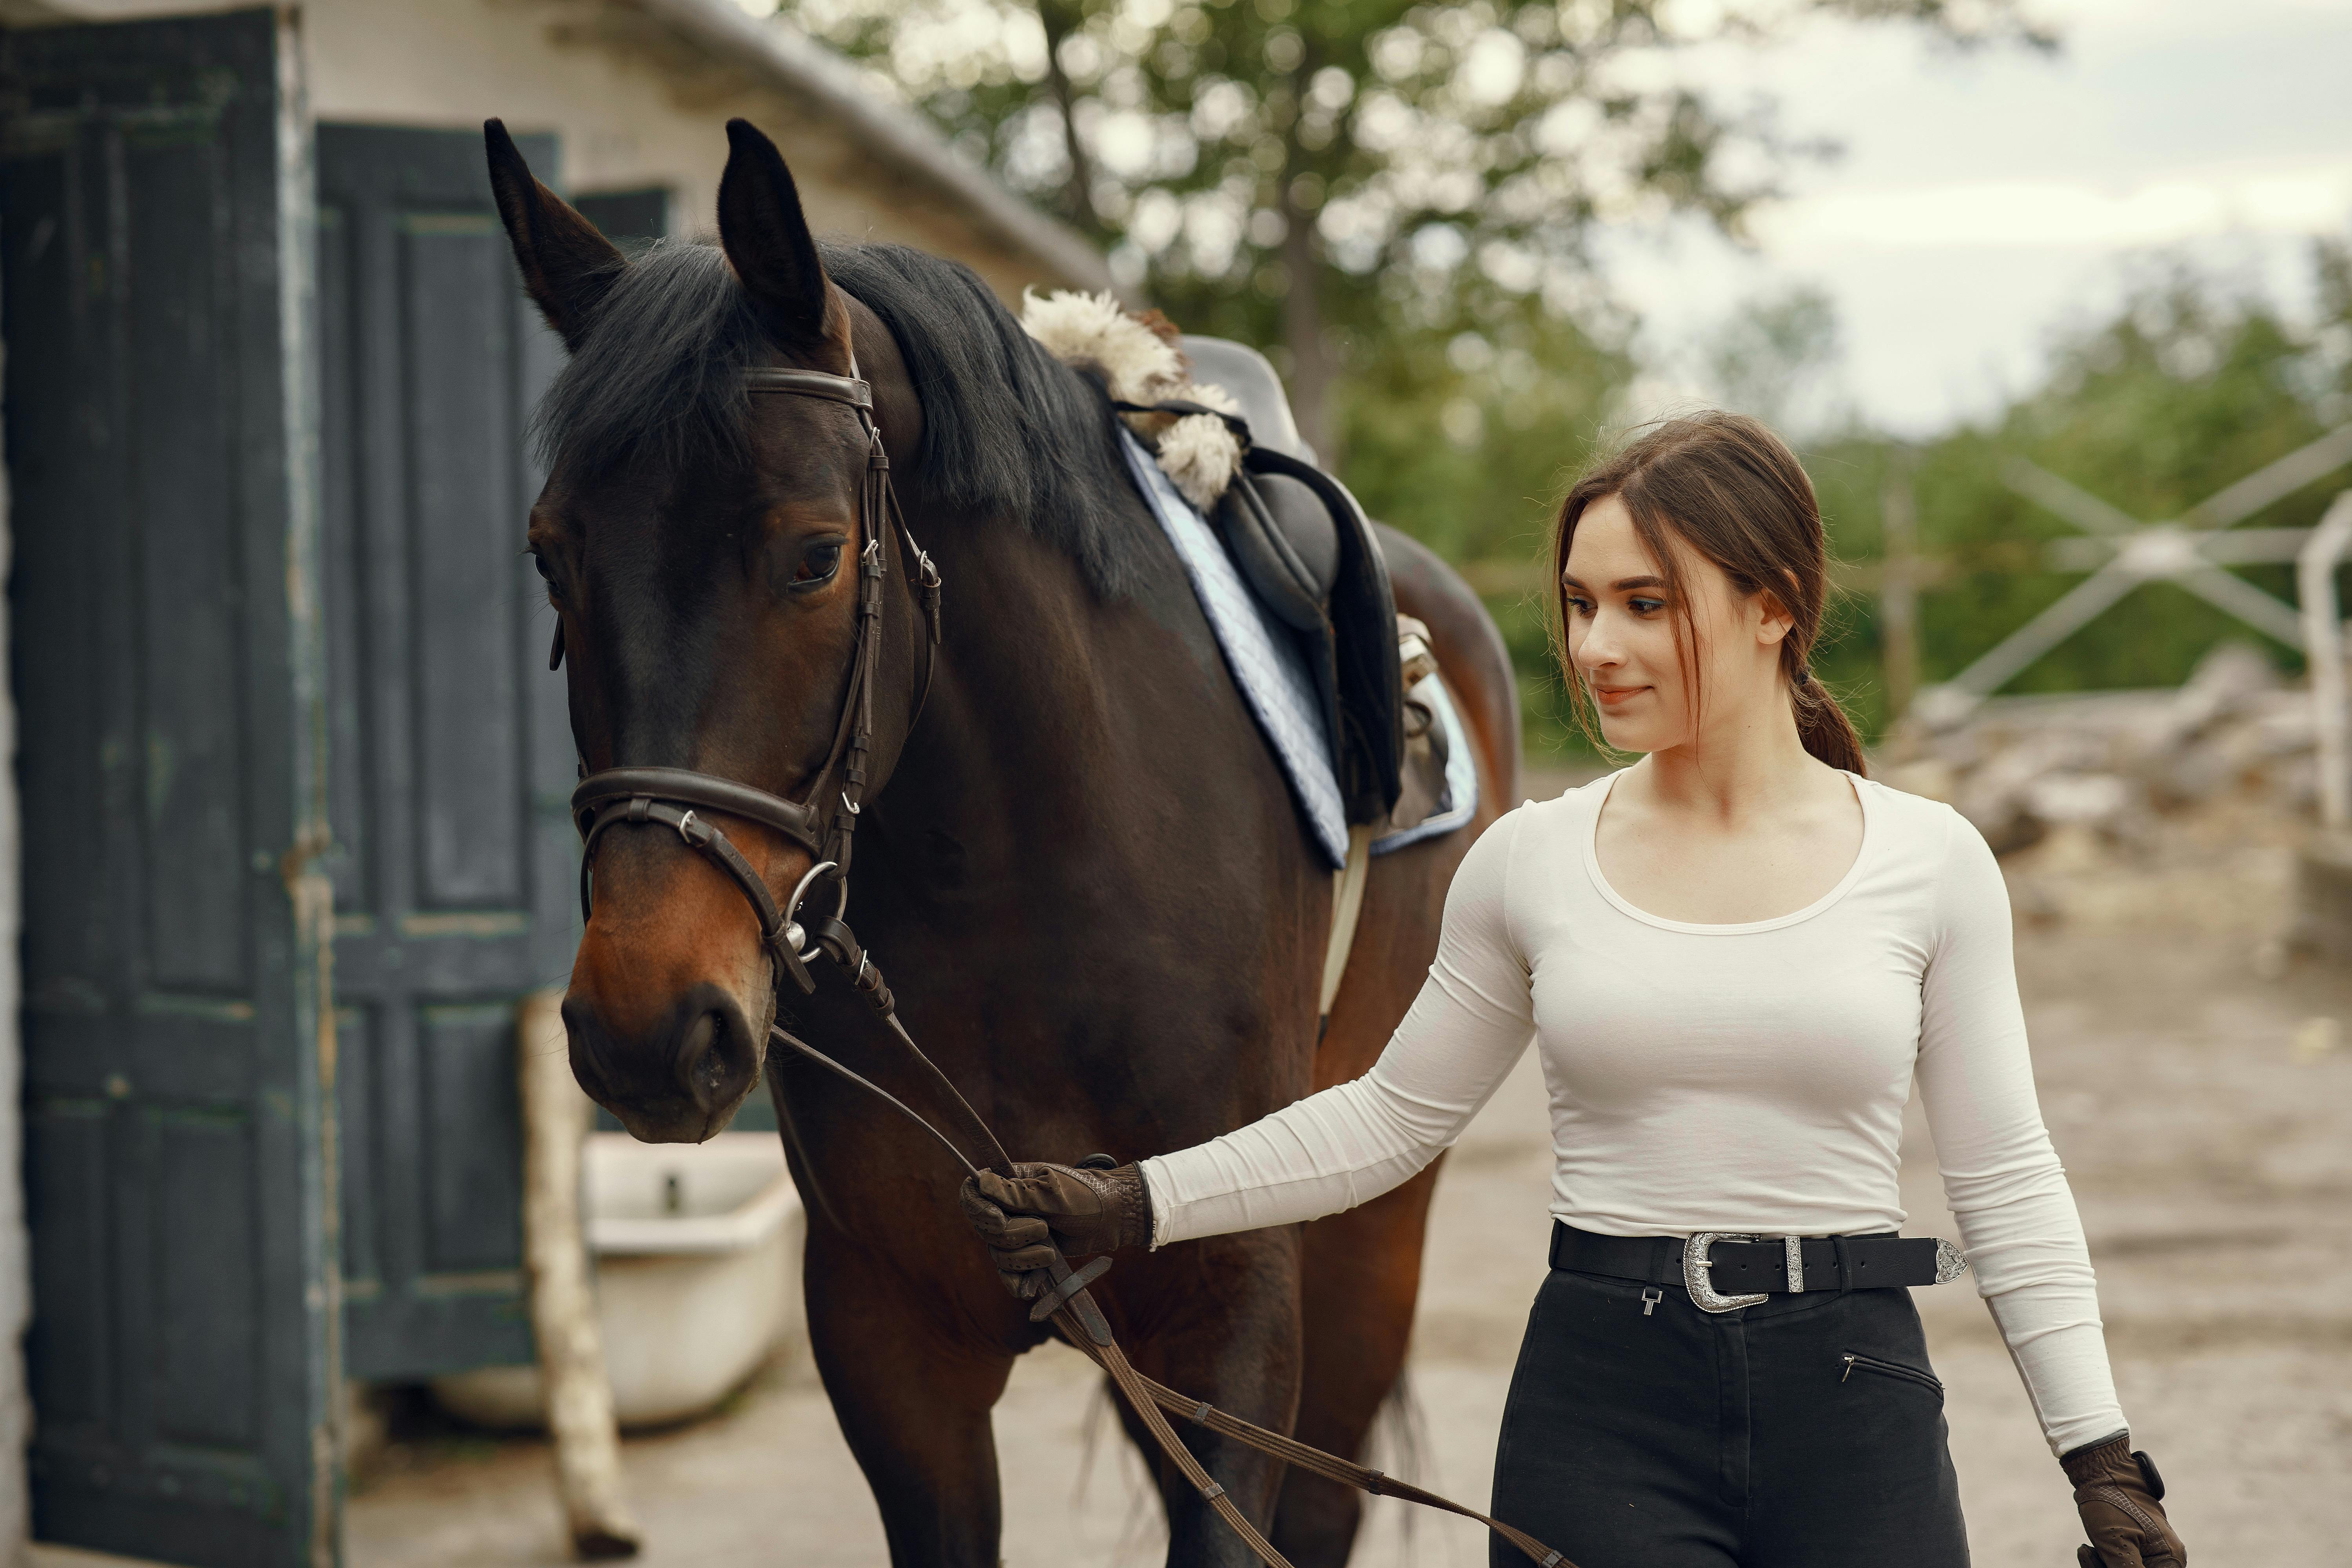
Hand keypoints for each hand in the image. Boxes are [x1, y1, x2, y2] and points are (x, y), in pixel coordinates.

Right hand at [957, 1161, 1152, 1299]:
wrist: (1115, 1219)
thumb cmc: (1088, 1197)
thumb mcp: (1054, 1193)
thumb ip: (1017, 1192)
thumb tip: (979, 1181)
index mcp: (1010, 1182)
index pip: (973, 1193)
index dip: (979, 1210)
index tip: (999, 1220)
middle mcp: (1008, 1208)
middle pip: (986, 1230)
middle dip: (1013, 1236)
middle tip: (1044, 1229)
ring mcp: (1017, 1232)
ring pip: (998, 1254)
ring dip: (1023, 1258)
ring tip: (1051, 1253)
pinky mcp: (1029, 1255)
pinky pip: (1009, 1274)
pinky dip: (1018, 1282)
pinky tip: (1032, 1285)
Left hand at [2063, 1435, 2183, 1566]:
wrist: (2102, 1469)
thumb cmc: (2109, 1503)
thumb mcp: (2115, 1542)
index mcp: (2170, 1558)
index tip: (2106, 1560)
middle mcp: (2168, 1556)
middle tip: (2087, 1553)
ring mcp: (2154, 1549)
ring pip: (2127, 1567)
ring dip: (2102, 1565)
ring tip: (2086, 1550)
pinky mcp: (2139, 1543)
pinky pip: (2123, 1561)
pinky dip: (2103, 1560)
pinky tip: (2087, 1549)